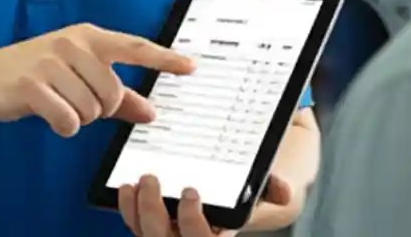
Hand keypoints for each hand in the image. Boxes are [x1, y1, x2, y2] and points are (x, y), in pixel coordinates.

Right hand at [0, 23, 194, 136]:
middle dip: (101, 109)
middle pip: (113, 92)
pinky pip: (67, 120)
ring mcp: (49, 62)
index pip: (134, 47)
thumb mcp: (77, 77)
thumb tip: (152, 112)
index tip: (191, 66)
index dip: (164, 58)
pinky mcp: (31, 85)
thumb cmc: (36, 76)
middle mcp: (70, 44)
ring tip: (58, 103)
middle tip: (78, 102)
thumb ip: (118, 95)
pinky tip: (47, 114)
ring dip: (78, 117)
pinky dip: (62, 126)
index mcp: (87, 36)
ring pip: (91, 110)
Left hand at [117, 173, 294, 235]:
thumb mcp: (259, 193)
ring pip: (146, 236)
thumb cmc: (242, 198)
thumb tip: (283, 192)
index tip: (190, 191)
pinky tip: (127, 190)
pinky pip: (136, 230)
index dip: (192, 221)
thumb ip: (270, 189)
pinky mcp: (153, 232)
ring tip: (134, 183)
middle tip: (150, 178)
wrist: (227, 205)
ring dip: (135, 211)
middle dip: (152, 211)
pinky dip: (128, 212)